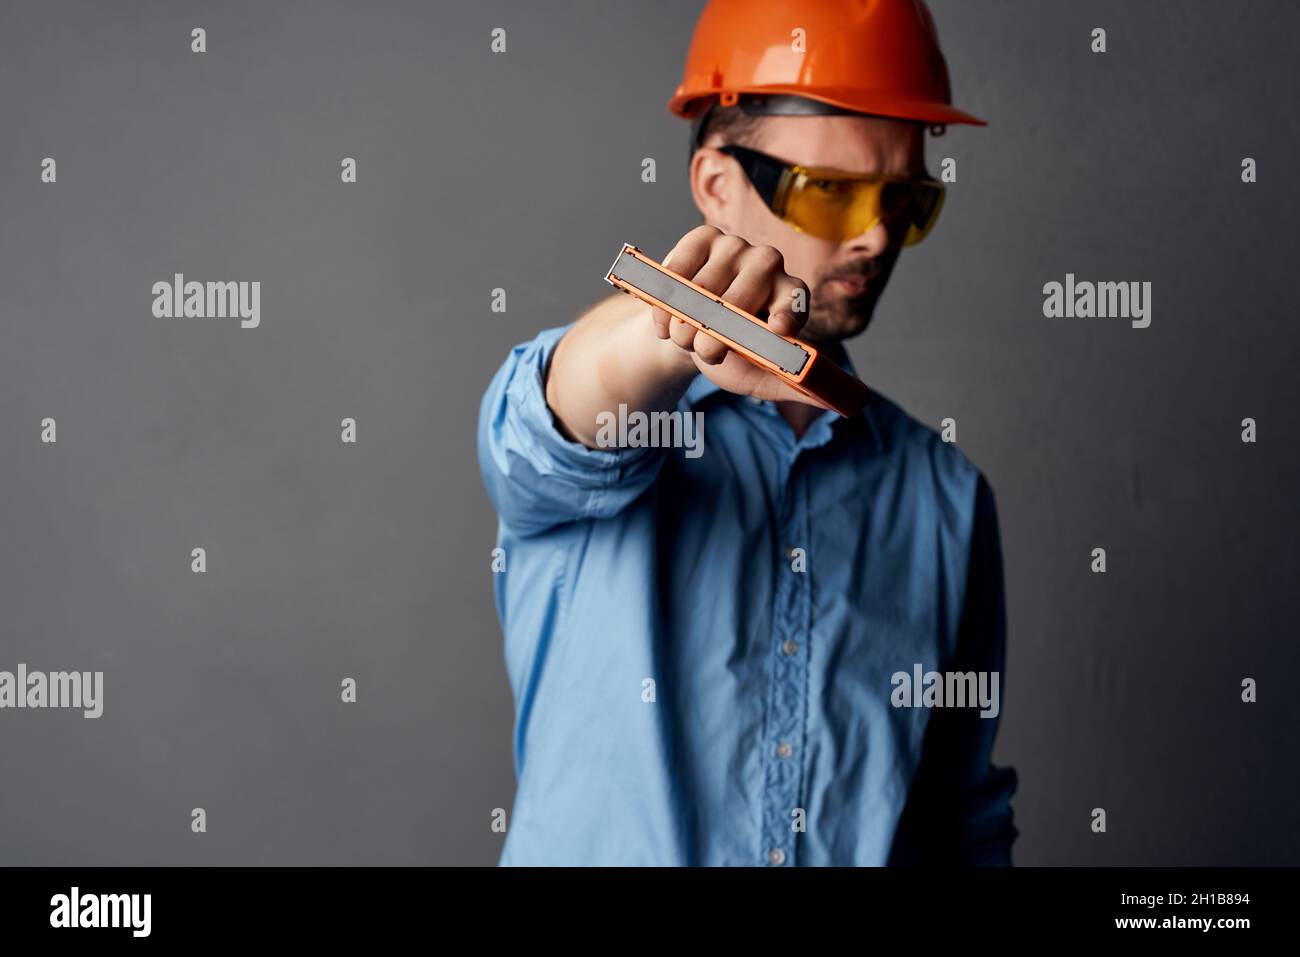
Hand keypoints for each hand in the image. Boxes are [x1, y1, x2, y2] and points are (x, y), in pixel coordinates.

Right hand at [650, 225, 826, 407]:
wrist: (694, 332)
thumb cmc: (733, 354)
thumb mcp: (760, 375)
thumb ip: (792, 386)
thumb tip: (832, 404)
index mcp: (792, 294)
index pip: (796, 300)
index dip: (787, 313)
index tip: (778, 330)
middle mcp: (770, 263)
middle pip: (737, 300)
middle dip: (712, 337)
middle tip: (704, 352)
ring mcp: (736, 245)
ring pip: (701, 291)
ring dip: (685, 326)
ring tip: (686, 337)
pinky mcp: (703, 237)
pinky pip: (679, 271)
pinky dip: (666, 304)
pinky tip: (668, 320)